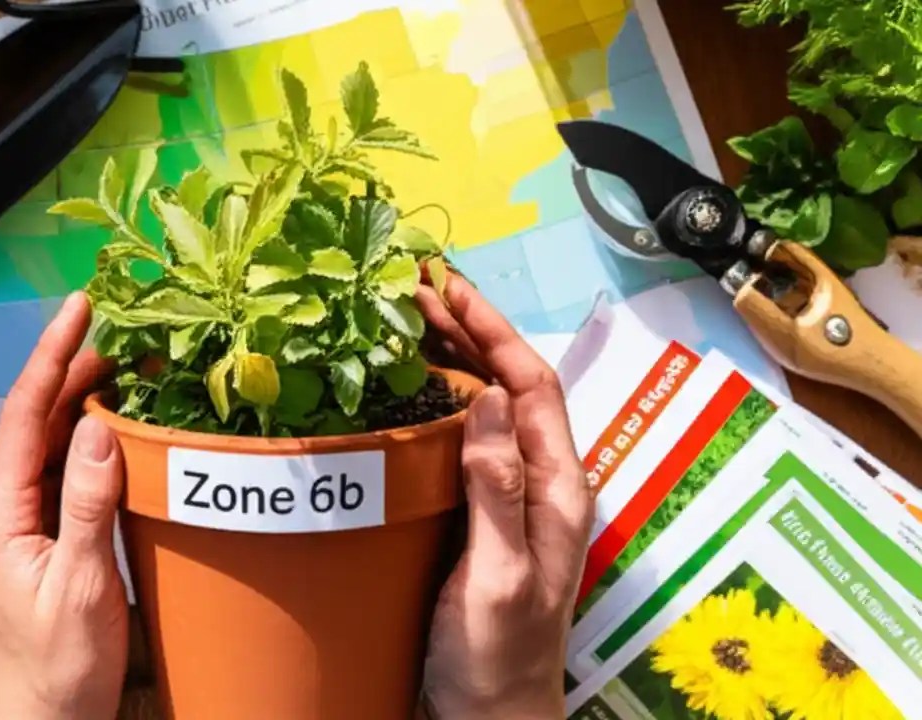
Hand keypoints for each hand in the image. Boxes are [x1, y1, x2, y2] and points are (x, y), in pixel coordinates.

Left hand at [0, 293, 128, 719]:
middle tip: (121, 332)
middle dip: (71, 371)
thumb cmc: (61, 664)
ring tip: (125, 367)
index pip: (21, 414)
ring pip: (46, 444)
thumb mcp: (81, 583)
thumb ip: (86, 502)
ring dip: (81, 404)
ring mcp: (15, 521)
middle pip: (33, 421)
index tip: (79, 308)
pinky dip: (87, 443)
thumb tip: (95, 424)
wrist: (48, 719)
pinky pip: (59, 473)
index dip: (52, 356)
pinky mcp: (36, 536)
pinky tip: (117, 429)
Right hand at [417, 275, 593, 718]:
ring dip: (460, 360)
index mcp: (559, 489)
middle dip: (473, 332)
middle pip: (516, 386)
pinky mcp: (485, 515)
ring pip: (494, 408)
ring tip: (414, 321)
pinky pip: (470, 439)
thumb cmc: (497, 655)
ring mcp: (515, 497)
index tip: (450, 290)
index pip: (535, 386)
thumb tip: (497, 398)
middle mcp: (543, 483)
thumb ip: (500, 490)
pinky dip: (443, 401)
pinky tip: (412, 392)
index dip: (494, 332)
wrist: (491, 716)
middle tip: (422, 289)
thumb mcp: (499, 575)